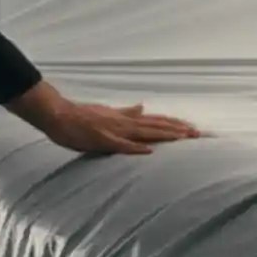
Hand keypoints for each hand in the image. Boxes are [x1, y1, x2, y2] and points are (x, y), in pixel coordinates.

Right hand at [6, 81, 199, 154]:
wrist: (58, 115)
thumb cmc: (82, 116)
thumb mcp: (109, 111)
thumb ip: (127, 111)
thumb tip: (142, 107)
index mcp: (126, 118)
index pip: (156, 121)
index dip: (175, 124)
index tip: (192, 128)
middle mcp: (124, 123)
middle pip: (157, 126)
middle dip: (178, 130)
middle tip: (198, 134)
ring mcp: (114, 131)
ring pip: (145, 133)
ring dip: (164, 135)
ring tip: (183, 138)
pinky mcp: (103, 140)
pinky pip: (122, 145)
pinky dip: (136, 147)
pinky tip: (150, 149)